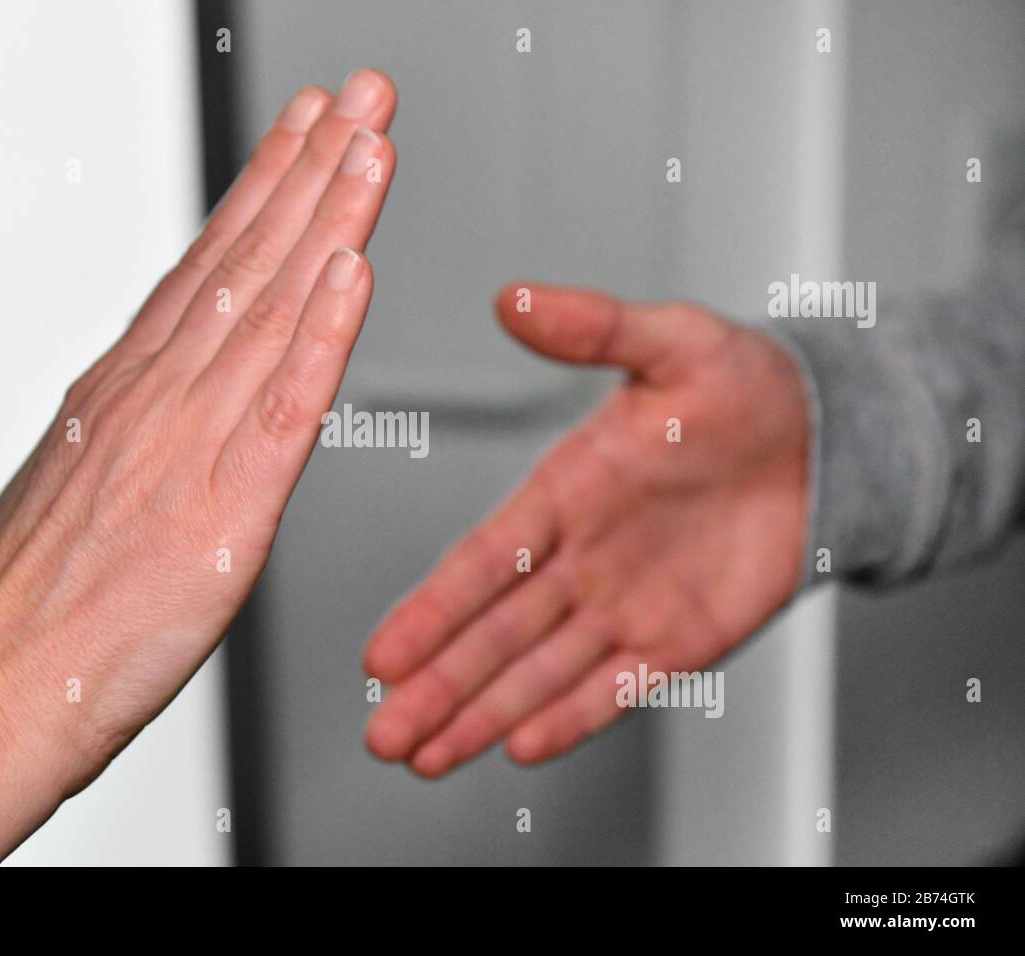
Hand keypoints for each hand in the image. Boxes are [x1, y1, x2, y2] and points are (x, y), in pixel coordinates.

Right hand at [0, 70, 397, 863]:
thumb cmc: (32, 611)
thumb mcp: (76, 485)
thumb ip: (126, 431)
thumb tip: (153, 396)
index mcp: (129, 393)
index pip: (210, 267)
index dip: (266, 192)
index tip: (305, 133)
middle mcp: (159, 398)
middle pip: (246, 263)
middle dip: (309, 170)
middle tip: (358, 97)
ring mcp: (190, 445)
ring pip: (269, 311)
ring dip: (324, 220)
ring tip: (368, 144)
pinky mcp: (224, 509)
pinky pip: (283, 407)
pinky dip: (320, 334)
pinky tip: (351, 272)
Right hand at [363, 283, 808, 776]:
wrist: (822, 437)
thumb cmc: (742, 386)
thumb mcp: (671, 342)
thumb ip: (592, 328)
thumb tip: (513, 299)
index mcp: (561, 493)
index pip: (480, 564)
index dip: (430, 612)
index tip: (380, 655)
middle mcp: (577, 560)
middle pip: (493, 636)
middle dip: (436, 687)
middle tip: (382, 734)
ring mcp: (624, 606)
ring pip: (539, 672)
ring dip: (483, 715)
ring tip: (424, 755)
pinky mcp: (678, 642)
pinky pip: (616, 690)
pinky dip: (570, 719)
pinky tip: (520, 747)